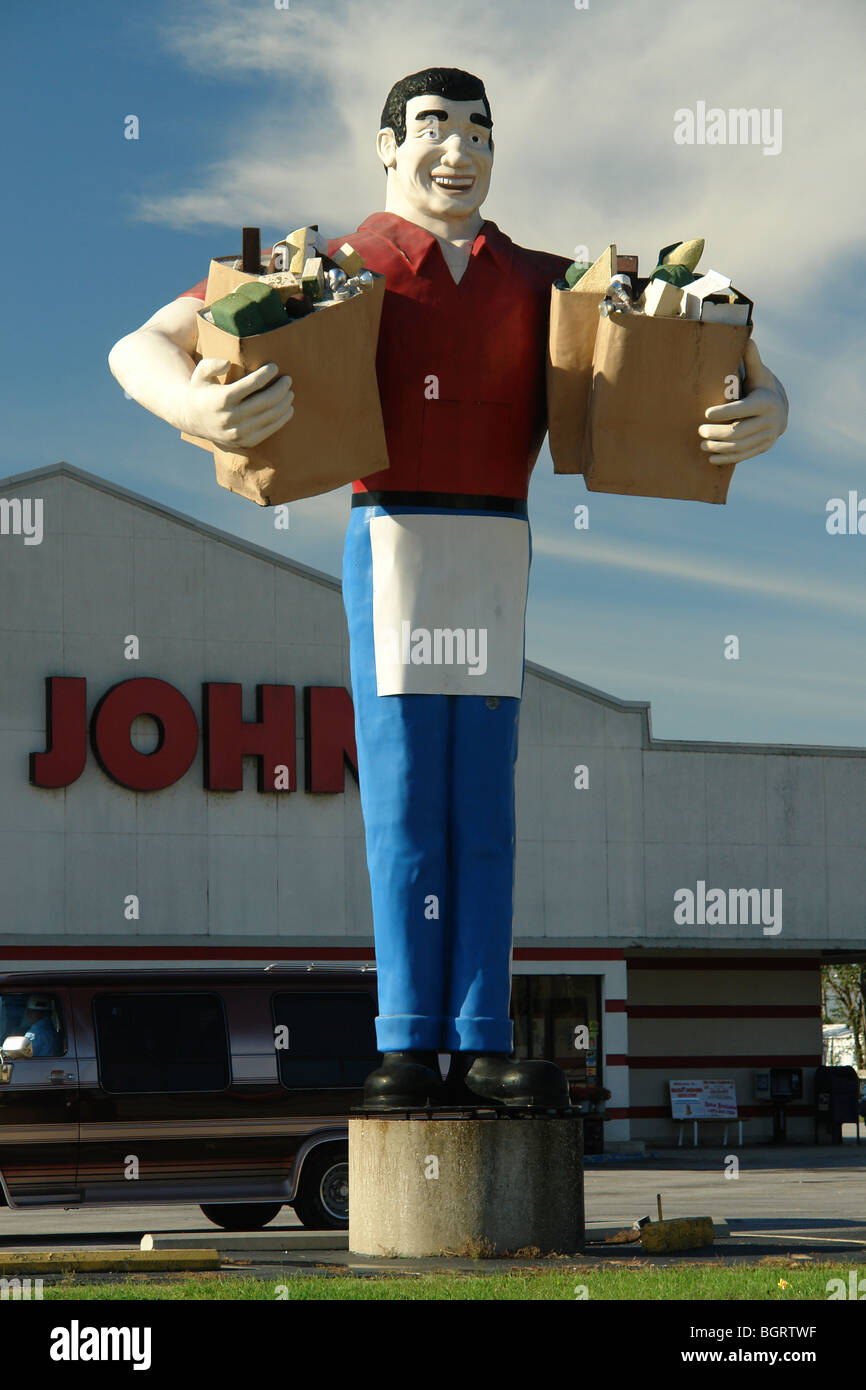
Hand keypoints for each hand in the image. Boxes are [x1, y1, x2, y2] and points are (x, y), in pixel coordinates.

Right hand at [183, 358, 294, 448]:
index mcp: (221, 399)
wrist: (192, 419)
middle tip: (288, 379)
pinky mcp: (244, 442)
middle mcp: (230, 417)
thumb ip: (212, 364)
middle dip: (280, 388)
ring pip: (270, 416)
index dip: (267, 374)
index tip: (274, 366)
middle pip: (265, 401)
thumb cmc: (202, 390)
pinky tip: (288, 409)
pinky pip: (269, 431)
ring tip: (290, 392)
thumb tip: (227, 363)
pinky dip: (282, 420)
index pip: (252, 384)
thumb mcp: (200, 373)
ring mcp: (238, 432)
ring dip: (284, 403)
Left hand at [698, 339, 787, 464]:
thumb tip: (747, 338)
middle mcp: (770, 421)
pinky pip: (744, 456)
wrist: (780, 408)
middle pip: (738, 432)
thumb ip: (751, 359)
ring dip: (718, 447)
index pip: (742, 409)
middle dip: (716, 433)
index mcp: (766, 402)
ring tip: (701, 444)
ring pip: (739, 446)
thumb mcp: (757, 373)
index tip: (705, 413)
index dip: (724, 413)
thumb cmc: (760, 386)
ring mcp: (768, 437)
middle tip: (699, 430)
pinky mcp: (764, 447)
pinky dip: (727, 458)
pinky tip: (711, 458)